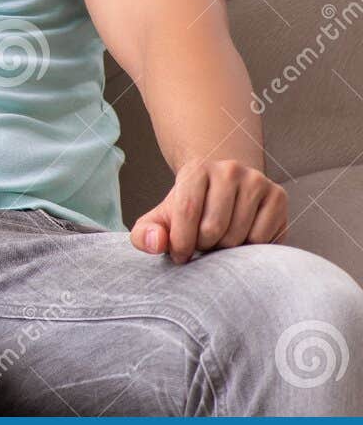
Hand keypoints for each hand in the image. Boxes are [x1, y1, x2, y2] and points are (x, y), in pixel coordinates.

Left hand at [130, 158, 288, 263]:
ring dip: (226, 251)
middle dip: (203, 246)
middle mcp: (229, 169)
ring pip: (238, 237)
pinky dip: (249, 249)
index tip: (179, 255)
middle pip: (213, 227)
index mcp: (196, 169)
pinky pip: (263, 239)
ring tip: (219, 240)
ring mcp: (256, 181)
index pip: (187, 211)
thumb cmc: (188, 210)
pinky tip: (240, 238)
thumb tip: (155, 244)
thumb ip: (145, 233)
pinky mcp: (278, 196)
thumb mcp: (160, 219)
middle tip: (202, 244)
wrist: (221, 190)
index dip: (181, 242)